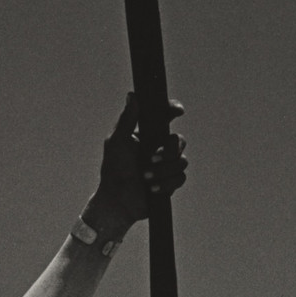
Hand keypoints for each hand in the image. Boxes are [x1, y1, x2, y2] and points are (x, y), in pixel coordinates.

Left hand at [91, 92, 187, 231]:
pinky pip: (181, 178)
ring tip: (146, 177)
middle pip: (178, 141)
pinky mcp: (170, 182)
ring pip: (182, 161)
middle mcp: (158, 148)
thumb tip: (132, 95)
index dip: (173, 110)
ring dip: (164, 170)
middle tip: (151, 159)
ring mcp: (166, 165)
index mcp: (147, 135)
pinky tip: (152, 188)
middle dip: (167, 151)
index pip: (165, 117)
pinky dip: (167, 183)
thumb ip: (126, 119)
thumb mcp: (117, 142)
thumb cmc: (113, 170)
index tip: (178, 111)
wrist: (117, 201)